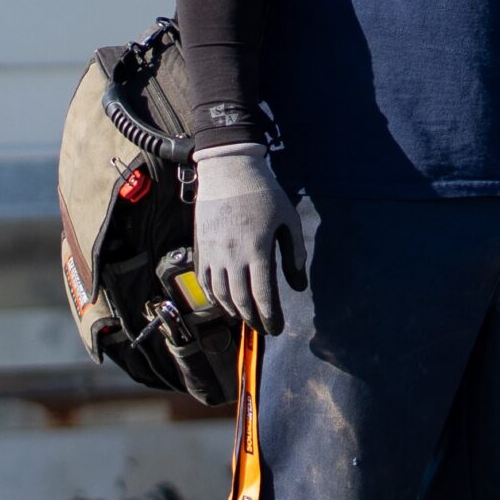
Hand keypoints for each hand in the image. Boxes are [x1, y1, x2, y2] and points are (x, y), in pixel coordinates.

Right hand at [191, 143, 305, 335]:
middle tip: (263, 328)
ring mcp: (213, 253)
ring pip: (220, 294)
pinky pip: (205, 281)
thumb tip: (298, 286)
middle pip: (240, 300)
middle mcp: (232, 255)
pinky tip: (225, 303)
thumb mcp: (288, 221)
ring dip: (233, 311)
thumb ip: (294, 255)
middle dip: (253, 319)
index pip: (262, 295)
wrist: (228, 171)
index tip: (276, 329)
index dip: (269, 316)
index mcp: (257, 250)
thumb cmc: (264, 194)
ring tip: (246, 318)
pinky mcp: (201, 248)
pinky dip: (214, 297)